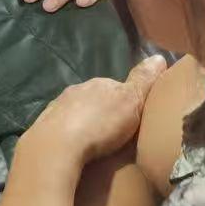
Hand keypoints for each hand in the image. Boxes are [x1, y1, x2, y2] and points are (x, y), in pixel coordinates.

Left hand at [16, 56, 168, 175]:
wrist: (57, 145)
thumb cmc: (100, 123)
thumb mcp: (131, 101)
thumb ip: (143, 81)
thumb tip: (159, 57)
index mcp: (99, 83)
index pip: (116, 86)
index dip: (126, 100)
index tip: (133, 116)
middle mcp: (77, 90)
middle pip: (96, 99)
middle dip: (104, 112)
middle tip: (116, 134)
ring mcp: (58, 107)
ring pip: (77, 112)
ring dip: (85, 123)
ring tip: (96, 145)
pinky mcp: (45, 126)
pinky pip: (62, 127)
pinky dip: (70, 135)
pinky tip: (75, 148)